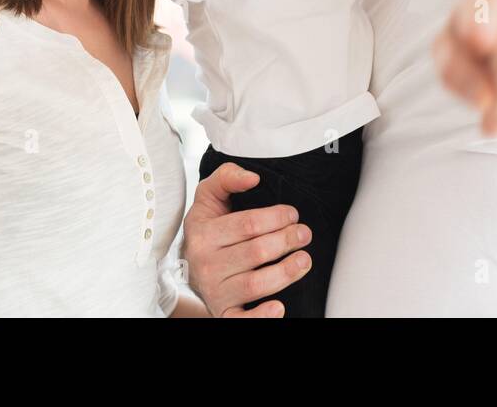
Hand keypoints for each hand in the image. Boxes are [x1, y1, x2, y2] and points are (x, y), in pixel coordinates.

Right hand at [182, 162, 312, 316]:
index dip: (276, 217)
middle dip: (287, 241)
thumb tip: (252, 177)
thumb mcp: (209, 196)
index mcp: (203, 233)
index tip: (292, 214)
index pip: (246, 225)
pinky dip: (261, 317)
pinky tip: (279, 307)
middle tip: (304, 234)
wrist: (192, 265)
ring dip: (286, 272)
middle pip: (255, 252)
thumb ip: (228, 177)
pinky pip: (240, 320)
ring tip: (304, 260)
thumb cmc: (209, 227)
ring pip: (255, 284)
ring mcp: (214, 290)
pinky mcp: (223, 312)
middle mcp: (206, 263)